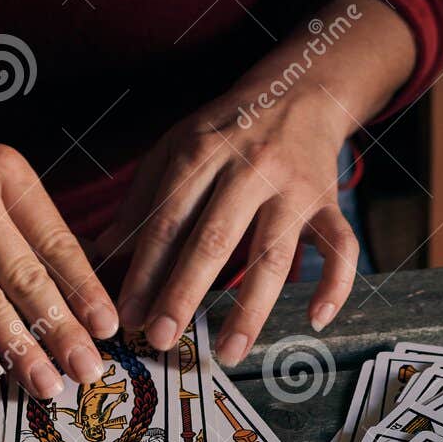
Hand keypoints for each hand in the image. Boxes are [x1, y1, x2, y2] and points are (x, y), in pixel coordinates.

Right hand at [0, 100, 117, 396]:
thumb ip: (21, 215)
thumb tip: (74, 275)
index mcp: (5, 169)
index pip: (57, 241)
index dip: (86, 289)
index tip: (109, 326)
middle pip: (28, 277)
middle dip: (64, 331)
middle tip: (89, 368)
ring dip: (21, 349)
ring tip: (46, 382)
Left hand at [98, 90, 358, 367]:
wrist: (298, 90)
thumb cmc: (225, 131)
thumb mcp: (174, 149)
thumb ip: (140, 203)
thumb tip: (102, 257)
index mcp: (203, 154)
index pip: (168, 221)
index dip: (145, 271)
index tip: (128, 315)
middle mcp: (250, 169)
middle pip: (215, 240)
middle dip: (185, 293)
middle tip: (162, 338)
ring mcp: (294, 189)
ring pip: (273, 255)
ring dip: (250, 309)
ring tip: (228, 351)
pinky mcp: (328, 203)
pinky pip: (340, 248)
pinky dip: (335, 285)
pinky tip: (315, 321)